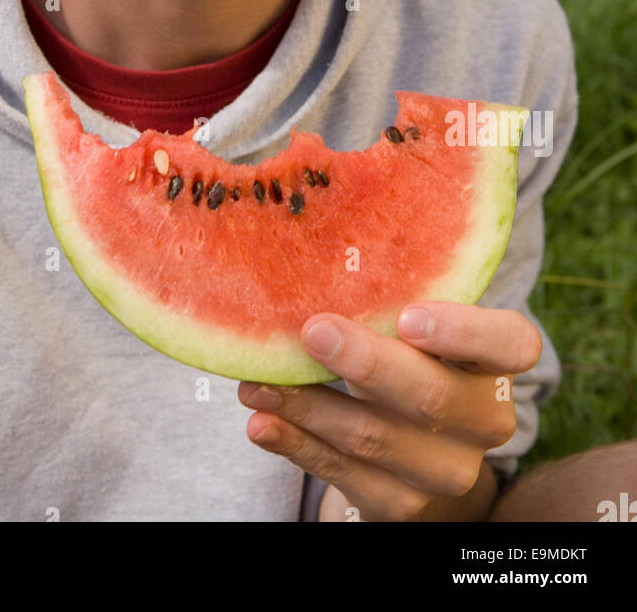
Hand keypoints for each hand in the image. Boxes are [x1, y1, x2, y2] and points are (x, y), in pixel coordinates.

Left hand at [237, 302, 541, 521]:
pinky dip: (298, 446)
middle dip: (366, 362)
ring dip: (307, 406)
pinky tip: (263, 424)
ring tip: (256, 382)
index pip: (511, 343)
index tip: (408, 317)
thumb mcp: (417, 328)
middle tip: (313, 332)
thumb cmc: (410, 358)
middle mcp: (487, 420)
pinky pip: (346, 475)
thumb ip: (391, 301)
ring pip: (375, 437)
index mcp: (497, 363)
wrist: (421, 449)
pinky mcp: (404, 505)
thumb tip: (318, 262)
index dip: (463, 331)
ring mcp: (449, 470)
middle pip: (431, 395)